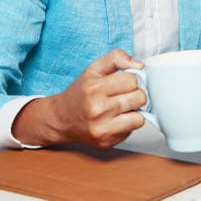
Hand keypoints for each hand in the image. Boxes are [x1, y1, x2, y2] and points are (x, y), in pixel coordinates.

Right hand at [12, 49, 146, 148]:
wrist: (60, 120)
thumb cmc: (79, 93)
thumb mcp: (94, 68)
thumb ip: (117, 58)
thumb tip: (140, 65)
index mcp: (94, 89)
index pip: (132, 80)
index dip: (132, 79)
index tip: (126, 82)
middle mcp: (97, 110)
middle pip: (139, 98)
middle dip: (136, 94)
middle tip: (125, 95)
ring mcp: (102, 129)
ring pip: (139, 118)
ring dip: (135, 111)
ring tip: (123, 107)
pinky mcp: (107, 142)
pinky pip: (132, 131)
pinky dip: (128, 124)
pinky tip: (116, 119)